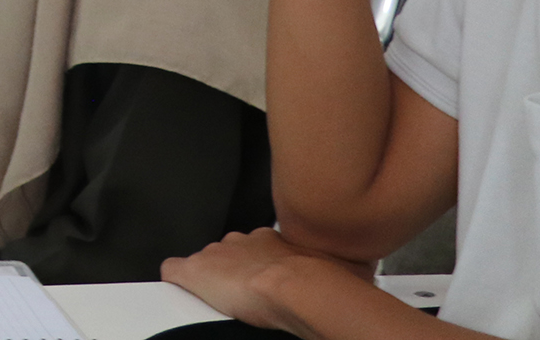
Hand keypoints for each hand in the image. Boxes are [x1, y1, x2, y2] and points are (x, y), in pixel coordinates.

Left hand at [161, 228, 374, 329]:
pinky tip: (178, 294)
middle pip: (227, 253)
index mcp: (268, 240)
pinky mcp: (194, 272)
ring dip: (211, 279)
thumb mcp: (334, 269)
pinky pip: (174, 270)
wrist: (298, 284)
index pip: (255, 248)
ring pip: (204, 263)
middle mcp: (239, 242)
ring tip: (221, 300)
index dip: (258, 266)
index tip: (265, 280)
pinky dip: (176, 281)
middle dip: (233, 271)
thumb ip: (338, 269)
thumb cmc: (320, 280)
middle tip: (244, 293)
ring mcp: (215, 256)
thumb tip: (365, 273)